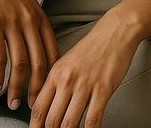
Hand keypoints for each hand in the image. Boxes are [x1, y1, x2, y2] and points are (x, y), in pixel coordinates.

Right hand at [0, 0, 58, 109]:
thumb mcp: (25, 4)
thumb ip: (33, 24)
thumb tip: (38, 49)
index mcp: (40, 18)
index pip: (53, 53)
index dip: (52, 77)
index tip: (50, 94)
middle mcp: (29, 22)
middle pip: (39, 63)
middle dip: (38, 89)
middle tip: (34, 107)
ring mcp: (12, 23)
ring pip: (20, 63)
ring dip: (17, 87)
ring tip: (13, 103)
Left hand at [28, 12, 139, 127]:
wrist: (115, 31)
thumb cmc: (92, 47)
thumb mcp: (66, 62)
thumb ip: (55, 83)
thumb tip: (46, 106)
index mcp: (55, 73)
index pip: (38, 108)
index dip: (35, 126)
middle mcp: (67, 80)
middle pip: (52, 119)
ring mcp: (85, 85)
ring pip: (70, 123)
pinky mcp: (103, 89)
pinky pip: (93, 119)